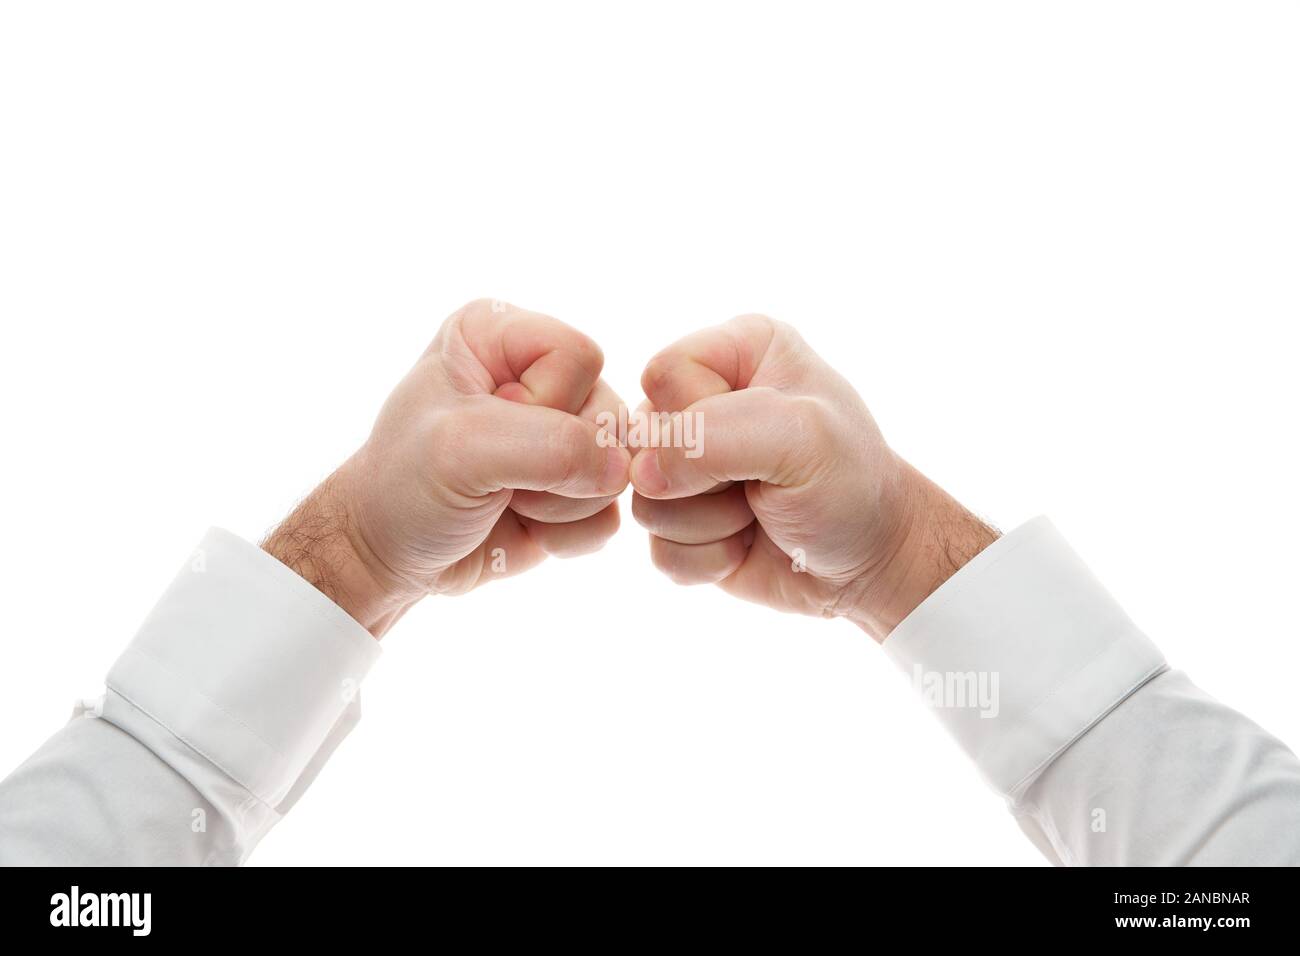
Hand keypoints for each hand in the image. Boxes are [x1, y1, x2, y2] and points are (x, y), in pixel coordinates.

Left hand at [263, 299, 630, 636]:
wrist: (388, 557)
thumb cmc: (405, 488)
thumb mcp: (462, 450)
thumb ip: (552, 447)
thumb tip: (622, 471)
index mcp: (503, 334)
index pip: (579, 355)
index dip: (546, 404)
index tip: (485, 428)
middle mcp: (539, 374)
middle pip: (610, 413)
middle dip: (556, 465)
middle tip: (496, 478)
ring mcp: (563, 432)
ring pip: (618, 467)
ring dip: (562, 504)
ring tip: (506, 502)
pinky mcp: (575, 486)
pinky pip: (612, 511)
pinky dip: (569, 533)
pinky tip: (522, 525)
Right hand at [629, 314, 996, 639]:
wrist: (872, 562)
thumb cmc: (851, 486)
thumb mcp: (801, 438)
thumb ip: (712, 437)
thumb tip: (641, 475)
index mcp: (735, 351)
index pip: (664, 373)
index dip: (701, 416)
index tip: (764, 438)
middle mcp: (702, 400)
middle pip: (642, 439)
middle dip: (705, 480)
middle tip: (763, 483)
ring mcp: (687, 463)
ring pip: (642, 500)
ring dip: (709, 523)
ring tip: (758, 513)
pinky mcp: (681, 519)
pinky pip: (655, 547)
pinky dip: (707, 558)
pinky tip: (746, 544)